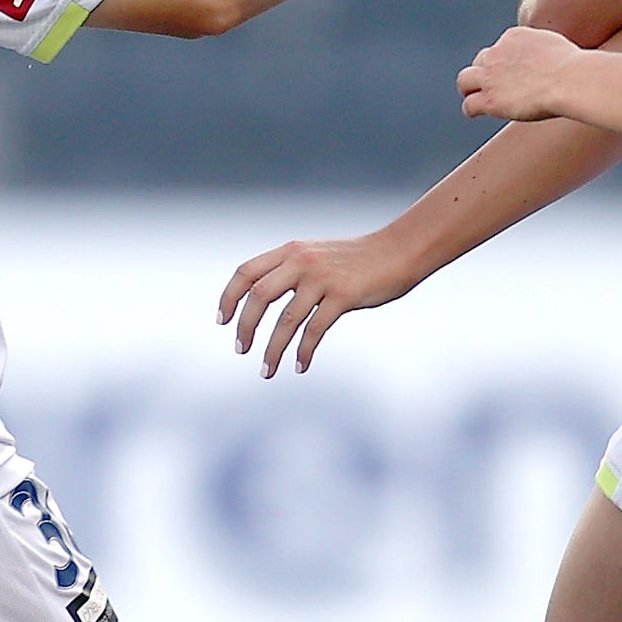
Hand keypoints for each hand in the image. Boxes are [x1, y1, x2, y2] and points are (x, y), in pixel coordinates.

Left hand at [218, 229, 414, 377]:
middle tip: (241, 349)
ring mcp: (322, 278)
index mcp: (290, 250)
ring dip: (272, 349)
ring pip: (285, 320)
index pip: (246, 272)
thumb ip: (290, 270)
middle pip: (258, 297)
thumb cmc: (357, 259)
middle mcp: (301, 261)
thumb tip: (262, 296)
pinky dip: (303, 352)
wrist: (398, 251)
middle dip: (245, 327)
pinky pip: (314, 330)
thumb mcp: (316, 254)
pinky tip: (300, 365)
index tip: (223, 321)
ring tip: (266, 370)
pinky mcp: (343, 295)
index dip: (229, 297)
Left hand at [458, 24, 581, 122]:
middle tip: (491, 84)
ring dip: (469, 88)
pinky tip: (475, 113)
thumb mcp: (557, 45)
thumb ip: (545, 49)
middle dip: (485, 71)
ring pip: (465, 80)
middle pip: (481, 60)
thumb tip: (554, 58)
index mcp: (514, 37)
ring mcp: (491, 76)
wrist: (569, 79)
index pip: (502, 47)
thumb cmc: (574, 66)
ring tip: (472, 96)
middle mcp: (498, 52)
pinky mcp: (490, 98)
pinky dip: (471, 109)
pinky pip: (469, 104)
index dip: (506, 61)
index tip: (514, 72)